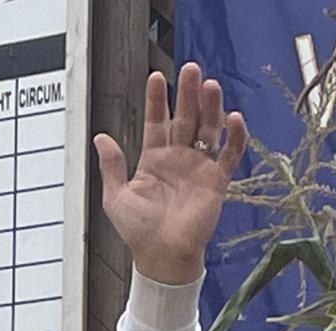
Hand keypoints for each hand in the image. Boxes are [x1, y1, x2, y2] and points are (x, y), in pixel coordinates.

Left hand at [94, 61, 248, 288]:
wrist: (161, 257)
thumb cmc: (138, 231)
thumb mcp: (116, 197)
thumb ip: (111, 166)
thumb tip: (100, 137)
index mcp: (154, 159)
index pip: (157, 122)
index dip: (157, 100)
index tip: (156, 77)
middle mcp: (178, 158)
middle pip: (185, 118)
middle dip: (188, 94)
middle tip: (191, 69)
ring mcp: (199, 167)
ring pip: (208, 130)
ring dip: (211, 108)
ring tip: (210, 86)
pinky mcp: (218, 181)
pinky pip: (230, 154)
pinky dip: (235, 137)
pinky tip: (233, 118)